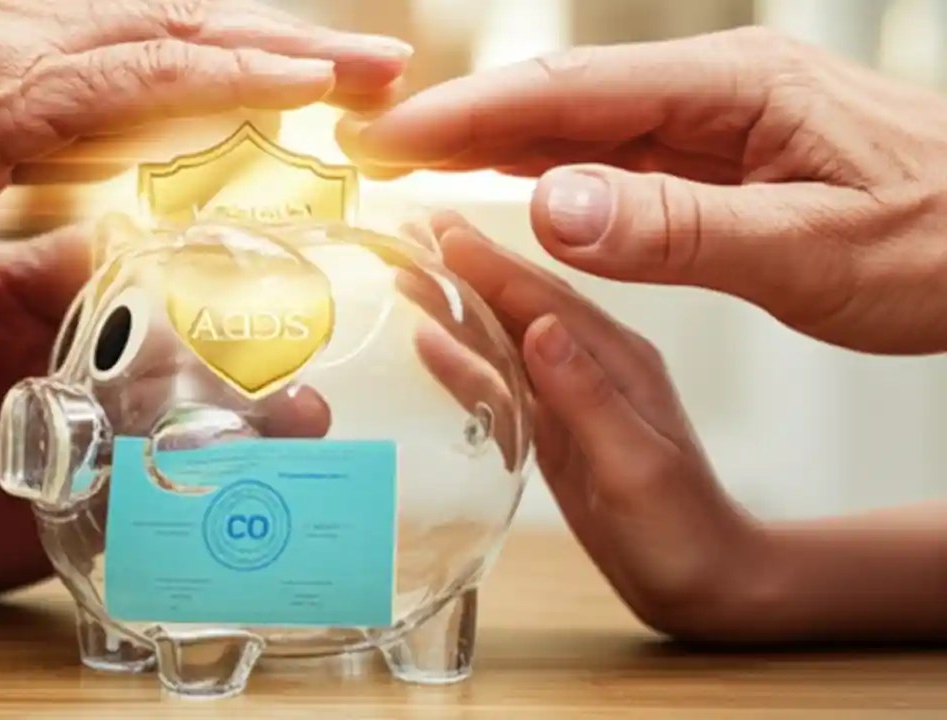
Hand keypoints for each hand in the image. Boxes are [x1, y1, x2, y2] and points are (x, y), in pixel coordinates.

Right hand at [0, 0, 408, 290]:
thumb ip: (54, 142)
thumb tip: (119, 163)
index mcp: (27, 37)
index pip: (160, 34)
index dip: (247, 50)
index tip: (322, 72)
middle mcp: (30, 24)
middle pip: (188, 23)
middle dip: (290, 43)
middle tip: (379, 63)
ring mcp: (17, 50)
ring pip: (177, 38)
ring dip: (279, 54)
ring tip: (365, 71)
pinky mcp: (3, 96)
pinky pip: (135, 81)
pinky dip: (219, 80)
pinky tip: (286, 89)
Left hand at [0, 228, 327, 597]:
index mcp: (6, 303)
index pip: (89, 263)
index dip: (150, 252)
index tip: (218, 252)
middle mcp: (60, 352)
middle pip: (157, 327)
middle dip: (229, 335)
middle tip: (287, 347)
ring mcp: (86, 419)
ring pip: (177, 398)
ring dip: (243, 405)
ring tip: (302, 416)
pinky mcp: (97, 484)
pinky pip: (164, 472)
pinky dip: (216, 475)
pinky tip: (266, 476)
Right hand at [342, 27, 946, 354]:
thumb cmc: (945, 242)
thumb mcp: (811, 249)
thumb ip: (675, 231)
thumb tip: (547, 207)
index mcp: (735, 87)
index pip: (569, 95)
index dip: (466, 118)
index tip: (385, 142)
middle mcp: (718, 89)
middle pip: (559, 99)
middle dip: (458, 122)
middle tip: (368, 149)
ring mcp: (719, 122)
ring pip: (580, 127)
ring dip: (492, 146)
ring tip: (412, 168)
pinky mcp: (725, 159)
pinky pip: (616, 159)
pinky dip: (548, 173)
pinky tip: (506, 187)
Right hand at [426, 212, 770, 641]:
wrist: (711, 584)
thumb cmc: (683, 536)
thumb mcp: (637, 469)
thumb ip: (590, 399)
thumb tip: (540, 327)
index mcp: (620, 359)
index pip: (544, 296)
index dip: (489, 262)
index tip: (438, 229)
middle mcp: (597, 363)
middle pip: (520, 299)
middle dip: (465, 262)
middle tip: (408, 226)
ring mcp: (577, 391)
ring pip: (506, 333)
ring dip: (459, 301)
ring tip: (408, 268)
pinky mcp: (558, 424)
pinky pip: (503, 378)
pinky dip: (464, 357)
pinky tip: (430, 340)